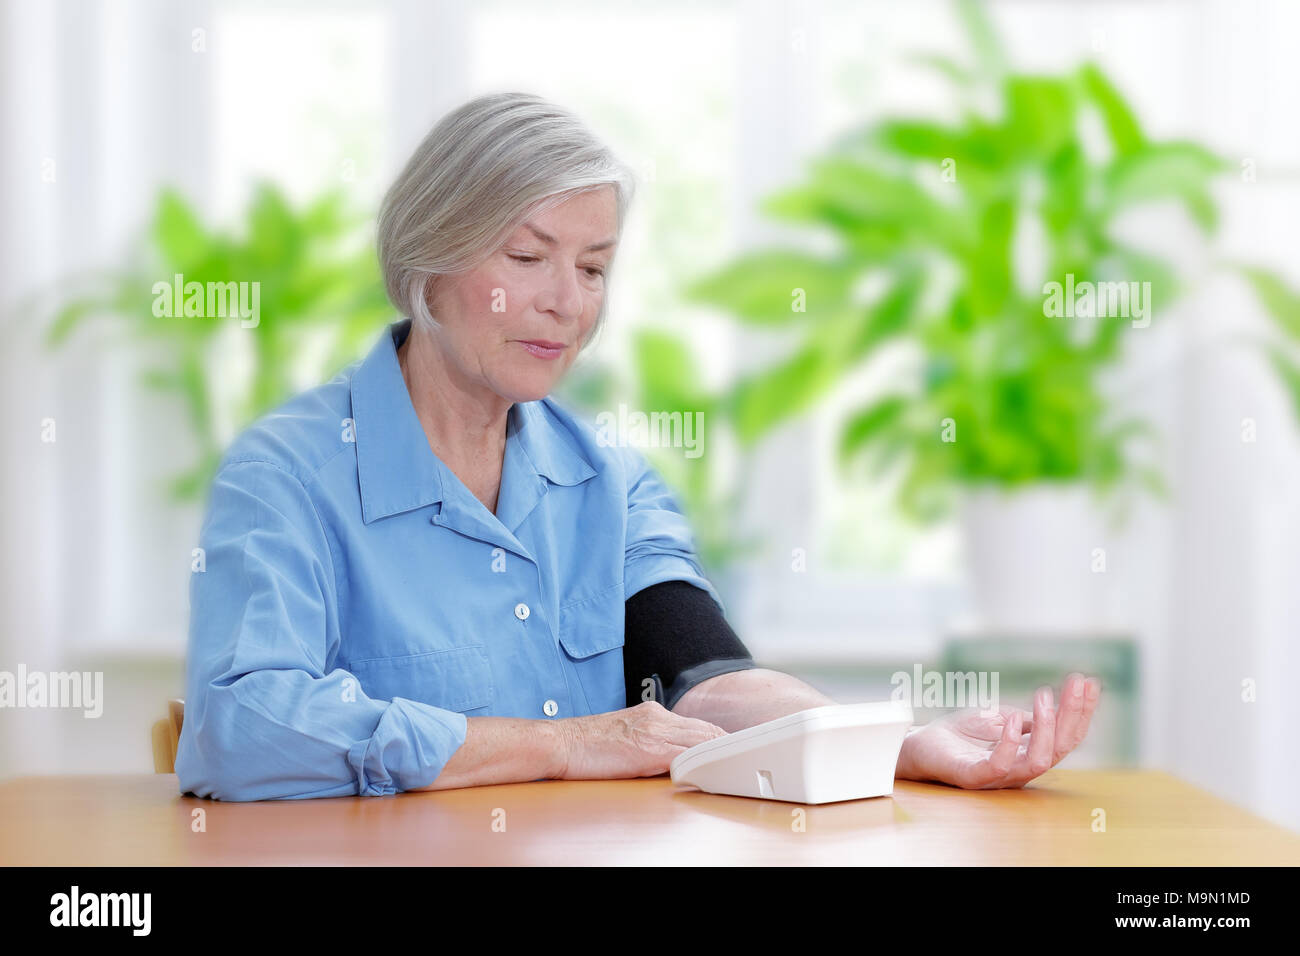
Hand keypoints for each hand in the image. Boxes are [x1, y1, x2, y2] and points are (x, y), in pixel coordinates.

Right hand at [556, 701, 726, 779]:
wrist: (561, 743)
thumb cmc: (587, 746)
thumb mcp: (625, 736)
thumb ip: (650, 741)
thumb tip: (671, 758)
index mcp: (653, 713)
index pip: (698, 725)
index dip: (719, 739)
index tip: (735, 750)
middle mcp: (658, 717)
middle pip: (707, 730)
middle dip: (729, 745)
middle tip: (749, 758)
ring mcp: (655, 731)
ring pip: (702, 739)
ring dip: (722, 753)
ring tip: (740, 764)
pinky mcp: (649, 749)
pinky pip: (686, 755)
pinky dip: (703, 762)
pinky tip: (714, 771)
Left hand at [895, 672, 1100, 788]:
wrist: (920, 744)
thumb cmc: (960, 733)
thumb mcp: (1000, 718)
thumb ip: (1027, 719)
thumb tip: (1055, 709)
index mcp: (1029, 753)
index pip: (1065, 737)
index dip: (1080, 712)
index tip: (1089, 682)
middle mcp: (1020, 768)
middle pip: (1061, 748)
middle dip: (1073, 714)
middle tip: (1077, 683)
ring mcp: (998, 775)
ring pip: (1039, 761)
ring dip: (1047, 727)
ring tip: (1045, 695)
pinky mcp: (972, 776)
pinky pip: (999, 765)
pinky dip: (1009, 743)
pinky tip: (1012, 717)